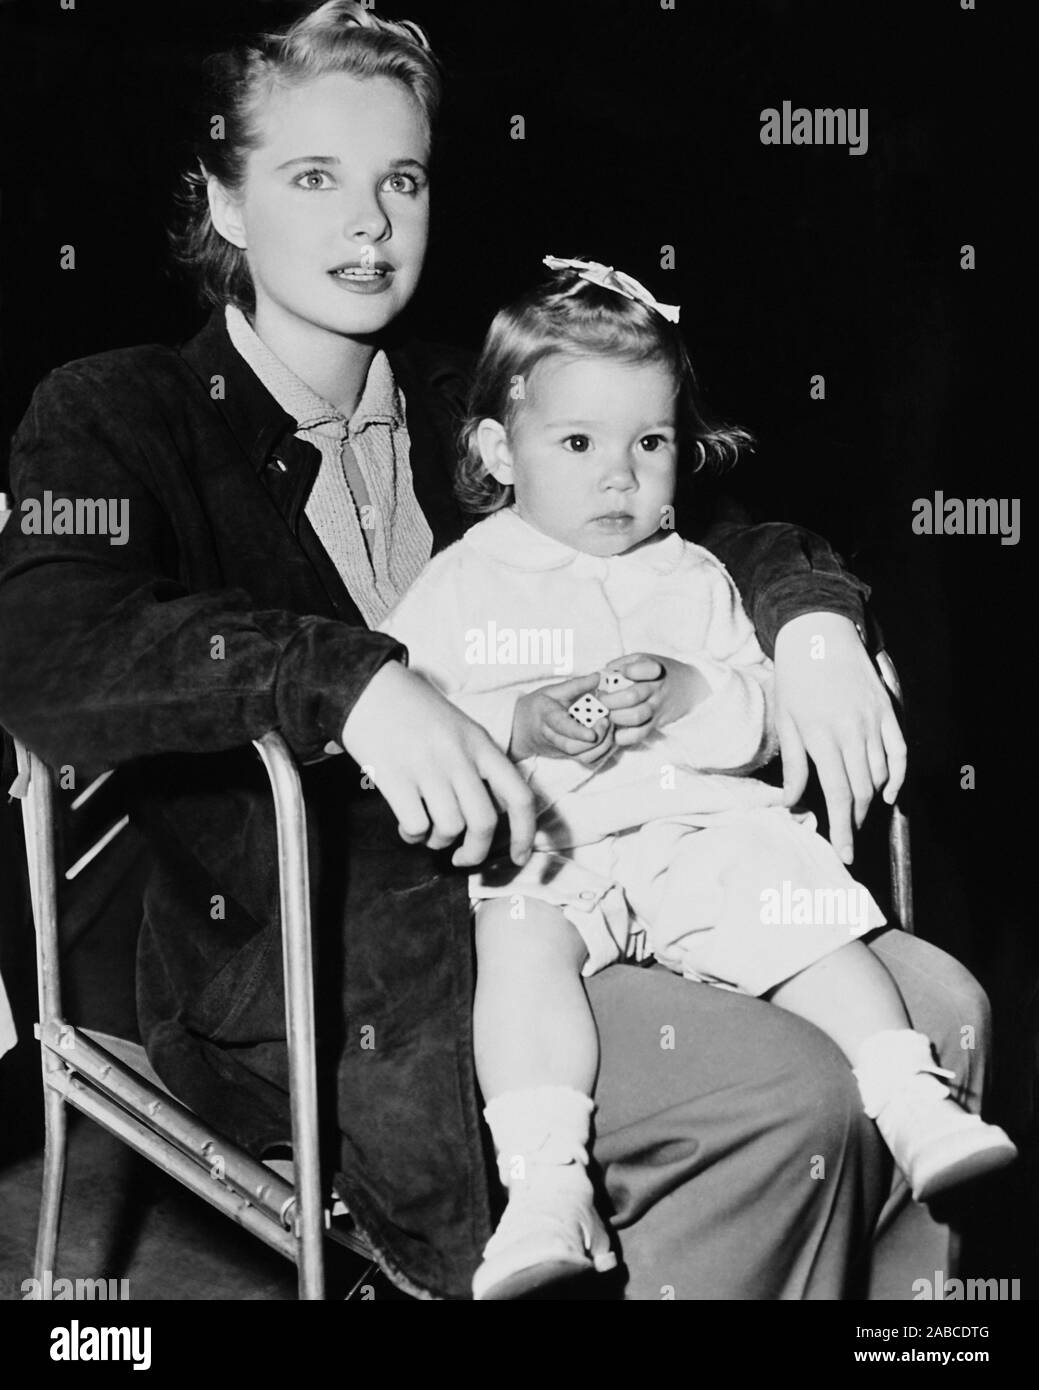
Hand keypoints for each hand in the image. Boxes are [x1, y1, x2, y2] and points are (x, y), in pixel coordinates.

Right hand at [340, 660, 535, 867]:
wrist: (368, 685)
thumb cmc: (414, 710)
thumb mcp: (459, 727)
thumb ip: (478, 764)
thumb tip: (491, 815)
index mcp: (480, 743)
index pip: (519, 795)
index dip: (525, 833)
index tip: (520, 858)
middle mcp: (458, 755)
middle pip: (484, 822)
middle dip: (475, 852)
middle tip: (462, 858)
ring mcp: (426, 765)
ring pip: (450, 828)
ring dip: (438, 842)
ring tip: (428, 832)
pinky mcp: (394, 776)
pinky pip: (416, 826)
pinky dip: (413, 836)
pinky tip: (406, 824)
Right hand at [510, 672, 615, 764]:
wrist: (523, 728)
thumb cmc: (539, 707)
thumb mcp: (553, 691)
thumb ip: (576, 685)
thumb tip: (597, 677)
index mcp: (547, 717)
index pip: (561, 726)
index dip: (577, 732)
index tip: (592, 734)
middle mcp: (553, 737)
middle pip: (574, 747)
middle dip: (595, 738)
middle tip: (606, 720)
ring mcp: (562, 750)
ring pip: (583, 757)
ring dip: (602, 745)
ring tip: (608, 726)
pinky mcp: (570, 756)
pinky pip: (589, 761)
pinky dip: (603, 752)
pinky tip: (608, 736)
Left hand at [598, 653, 709, 747]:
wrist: (689, 686)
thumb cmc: (658, 672)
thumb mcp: (643, 659)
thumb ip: (621, 662)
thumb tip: (602, 674)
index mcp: (653, 669)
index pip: (643, 669)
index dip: (629, 671)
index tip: (620, 672)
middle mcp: (657, 689)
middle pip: (632, 697)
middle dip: (610, 700)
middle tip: (601, 699)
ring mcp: (658, 707)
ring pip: (636, 717)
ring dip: (616, 717)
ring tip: (607, 714)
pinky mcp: (657, 723)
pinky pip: (640, 734)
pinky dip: (624, 736)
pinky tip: (615, 730)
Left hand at [773, 612, 906, 863]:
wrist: (818, 634)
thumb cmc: (795, 680)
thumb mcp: (786, 722)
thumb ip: (793, 766)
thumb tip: (791, 803)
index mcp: (821, 737)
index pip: (837, 795)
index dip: (842, 829)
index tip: (844, 853)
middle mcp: (851, 732)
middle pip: (861, 791)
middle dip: (854, 819)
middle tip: (846, 835)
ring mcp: (873, 721)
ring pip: (879, 775)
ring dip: (870, 800)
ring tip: (855, 812)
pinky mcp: (887, 712)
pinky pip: (900, 753)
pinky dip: (898, 776)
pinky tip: (889, 794)